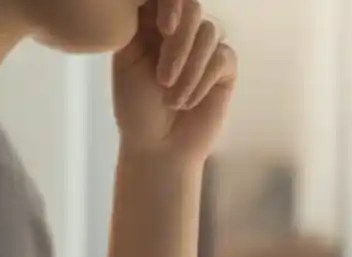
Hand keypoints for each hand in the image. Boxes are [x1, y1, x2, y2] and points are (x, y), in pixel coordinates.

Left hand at [112, 0, 237, 162]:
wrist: (159, 147)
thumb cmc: (136, 107)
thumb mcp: (127, 59)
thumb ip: (137, 23)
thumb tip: (151, 1)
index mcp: (152, 23)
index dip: (170, 4)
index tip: (162, 29)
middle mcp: (181, 31)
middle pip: (193, 8)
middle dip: (178, 43)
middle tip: (162, 78)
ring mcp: (205, 49)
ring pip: (209, 32)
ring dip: (189, 68)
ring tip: (171, 99)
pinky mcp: (224, 69)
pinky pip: (222, 57)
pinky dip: (202, 81)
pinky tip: (187, 103)